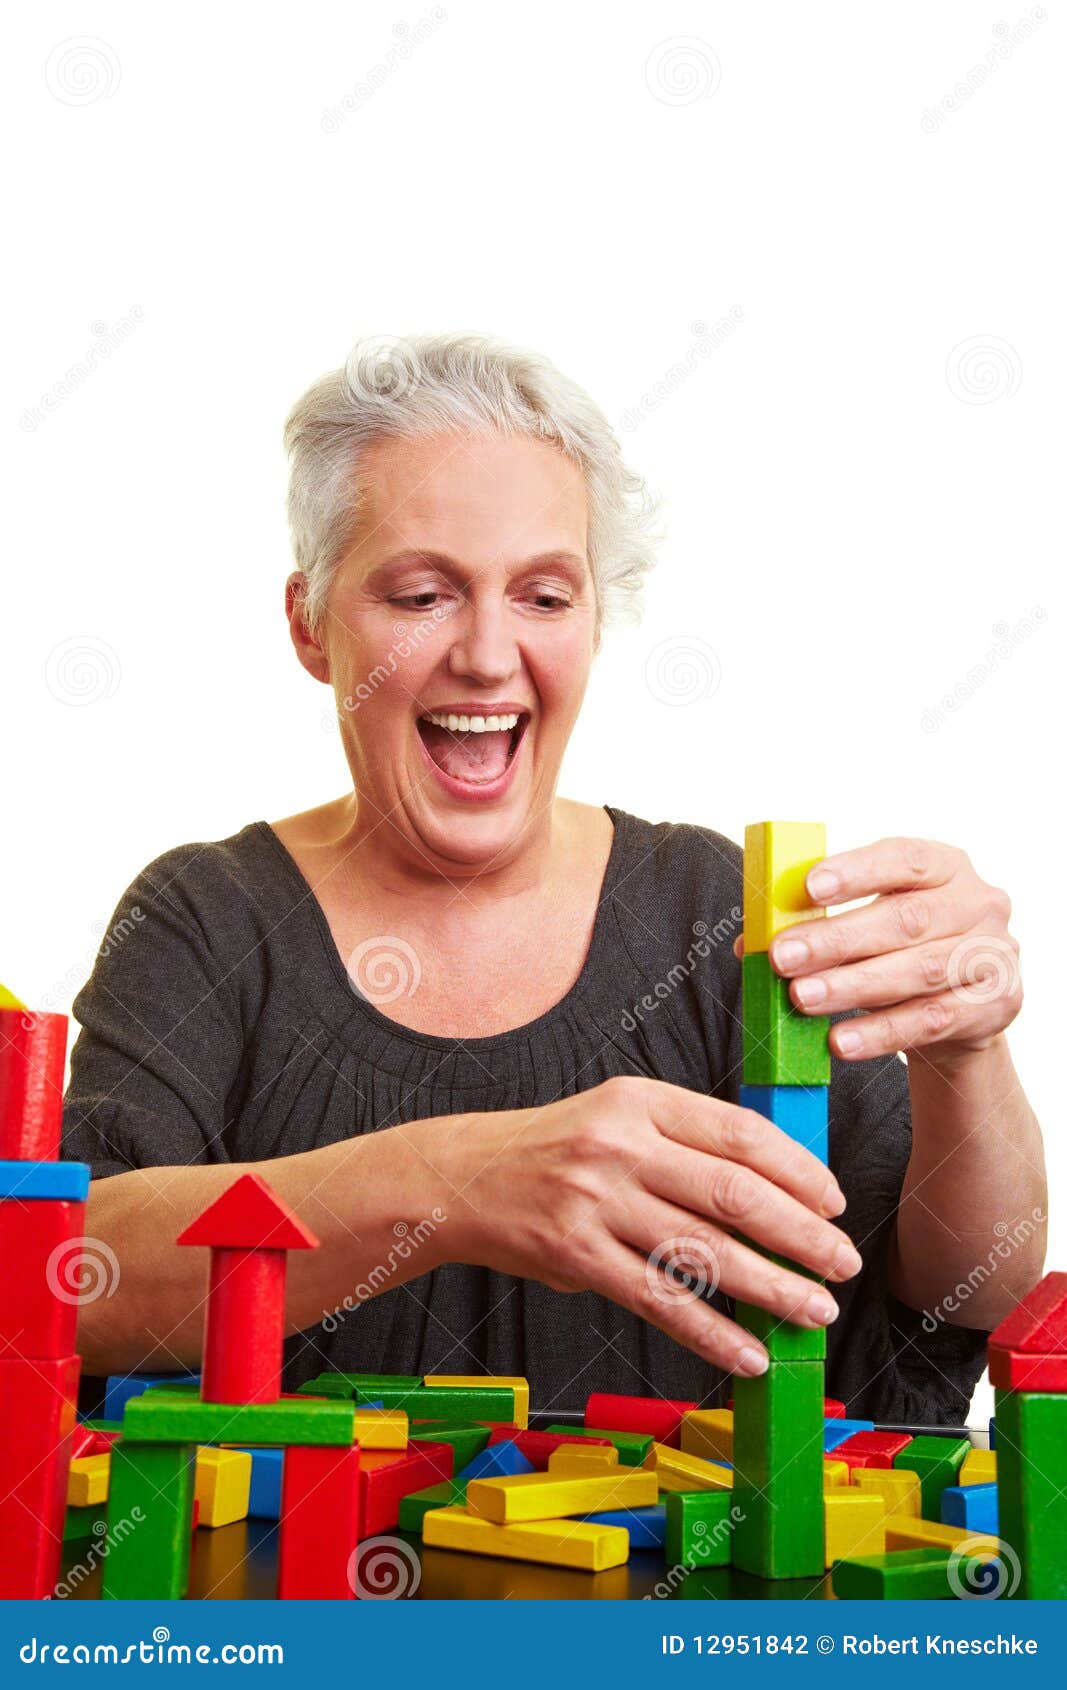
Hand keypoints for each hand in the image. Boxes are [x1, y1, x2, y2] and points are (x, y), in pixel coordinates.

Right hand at [433, 1075, 862, 1377]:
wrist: (463, 1177)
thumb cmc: (558, 1148)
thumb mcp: (620, 1116)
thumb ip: (687, 1142)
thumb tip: (780, 1193)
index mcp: (641, 1100)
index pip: (740, 1133)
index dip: (799, 1171)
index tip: (834, 1202)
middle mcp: (621, 1146)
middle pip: (734, 1194)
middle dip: (802, 1234)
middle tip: (842, 1263)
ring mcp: (596, 1202)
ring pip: (705, 1253)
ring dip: (772, 1288)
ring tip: (815, 1310)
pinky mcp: (577, 1257)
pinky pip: (660, 1300)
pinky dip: (713, 1332)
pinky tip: (748, 1352)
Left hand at [738, 836, 1021, 1064]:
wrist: (964, 1006)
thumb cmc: (902, 950)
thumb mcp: (869, 924)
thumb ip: (817, 923)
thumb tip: (753, 941)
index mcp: (945, 866)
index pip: (904, 858)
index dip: (858, 871)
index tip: (809, 886)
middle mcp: (978, 904)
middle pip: (906, 920)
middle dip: (838, 940)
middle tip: (783, 958)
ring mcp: (993, 955)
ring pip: (919, 972)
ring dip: (853, 987)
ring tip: (802, 999)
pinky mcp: (996, 1006)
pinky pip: (931, 1020)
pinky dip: (881, 1033)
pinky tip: (839, 1041)